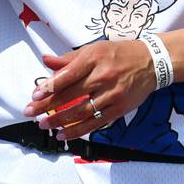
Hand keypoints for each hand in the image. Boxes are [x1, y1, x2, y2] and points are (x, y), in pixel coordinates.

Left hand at [21, 41, 155, 140]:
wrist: (153, 62)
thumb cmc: (120, 53)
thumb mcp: (95, 49)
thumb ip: (69, 58)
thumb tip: (46, 61)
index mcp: (95, 58)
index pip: (68, 75)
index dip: (50, 87)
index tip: (35, 96)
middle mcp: (103, 76)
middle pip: (71, 94)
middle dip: (48, 106)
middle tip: (31, 113)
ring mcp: (112, 94)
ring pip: (81, 111)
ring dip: (60, 120)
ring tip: (44, 125)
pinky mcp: (119, 108)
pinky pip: (95, 122)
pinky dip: (78, 130)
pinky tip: (63, 134)